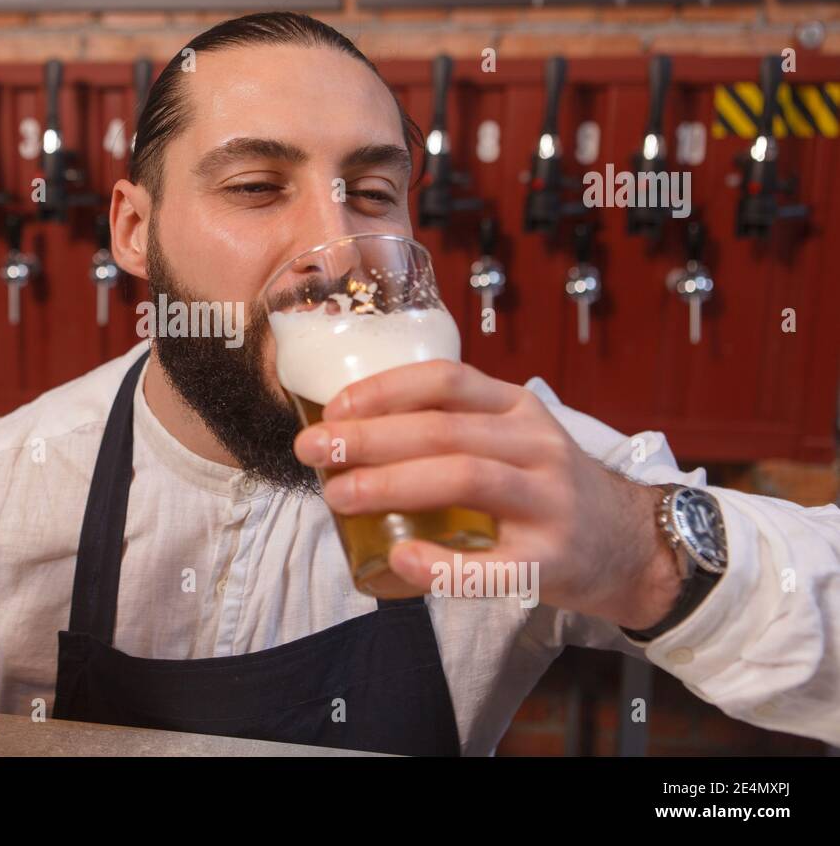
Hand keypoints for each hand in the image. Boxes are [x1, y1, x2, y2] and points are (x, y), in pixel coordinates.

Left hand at [292, 360, 681, 629]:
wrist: (631, 544)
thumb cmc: (547, 488)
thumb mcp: (513, 438)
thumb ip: (455, 428)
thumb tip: (353, 432)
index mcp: (518, 409)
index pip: (446, 381)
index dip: (384, 390)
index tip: (335, 408)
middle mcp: (537, 446)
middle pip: (443, 431)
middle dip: (368, 438)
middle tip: (314, 451)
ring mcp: (549, 502)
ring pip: (464, 478)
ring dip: (391, 485)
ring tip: (339, 496)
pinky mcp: (553, 561)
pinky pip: (493, 565)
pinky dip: (442, 563)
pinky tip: (401, 558)